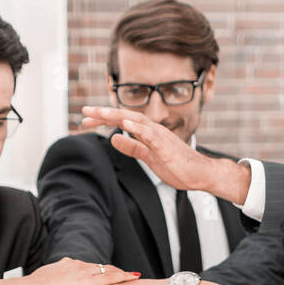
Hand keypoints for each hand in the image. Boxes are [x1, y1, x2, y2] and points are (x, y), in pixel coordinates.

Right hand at [24, 257, 137, 284]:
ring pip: (108, 271)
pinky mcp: (88, 281)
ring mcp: (82, 271)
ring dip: (122, 274)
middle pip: (99, 267)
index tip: (105, 273)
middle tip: (126, 273)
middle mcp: (76, 265)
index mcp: (64, 266)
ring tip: (134, 276)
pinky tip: (134, 278)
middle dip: (113, 271)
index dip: (96, 271)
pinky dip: (123, 277)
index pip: (85, 268)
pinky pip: (110, 277)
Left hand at [80, 105, 251, 203]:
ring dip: (117, 115)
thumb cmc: (176, 165)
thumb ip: (132, 147)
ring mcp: (159, 136)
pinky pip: (150, 135)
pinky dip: (137, 128)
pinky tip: (124, 124)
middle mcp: (152, 130)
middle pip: (125, 116)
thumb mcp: (147, 157)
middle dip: (104, 113)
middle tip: (85, 110)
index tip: (86, 120)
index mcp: (146, 133)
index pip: (121, 122)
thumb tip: (114, 139)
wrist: (199, 174)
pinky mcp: (166, 146)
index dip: (103, 119)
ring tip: (100, 112)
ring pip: (135, 121)